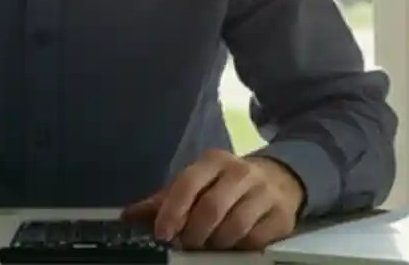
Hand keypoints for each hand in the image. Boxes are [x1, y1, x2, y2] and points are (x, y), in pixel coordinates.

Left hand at [122, 149, 304, 250]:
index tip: (163, 234)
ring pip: (234, 227)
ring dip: (216, 243)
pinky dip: (239, 247)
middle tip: (187, 245)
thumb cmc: (227, 184)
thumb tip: (127, 216)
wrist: (279, 179)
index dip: (173, 211)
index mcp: (213, 161)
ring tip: (210, 245)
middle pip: (211, 208)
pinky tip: (233, 244)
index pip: (188, 183)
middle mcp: (240, 172)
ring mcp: (264, 192)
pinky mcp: (281, 215)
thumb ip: (164, 201)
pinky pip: (255, 240)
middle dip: (194, 233)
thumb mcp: (197, 183)